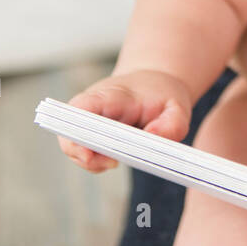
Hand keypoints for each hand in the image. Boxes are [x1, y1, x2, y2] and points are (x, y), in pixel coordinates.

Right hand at [58, 69, 191, 171]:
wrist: (153, 83)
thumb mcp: (177, 108)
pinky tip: (114, 158)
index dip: (78, 132)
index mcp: (112, 95)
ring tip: (115, 161)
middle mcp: (91, 105)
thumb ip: (171, 125)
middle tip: (113, 162)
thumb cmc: (163, 95)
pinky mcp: (88, 130)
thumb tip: (151, 138)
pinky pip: (81, 151)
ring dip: (91, 160)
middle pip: (69, 131)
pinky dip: (94, 161)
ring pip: (72, 145)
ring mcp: (86, 118)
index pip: (83, 108)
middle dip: (84, 155)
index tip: (90, 153)